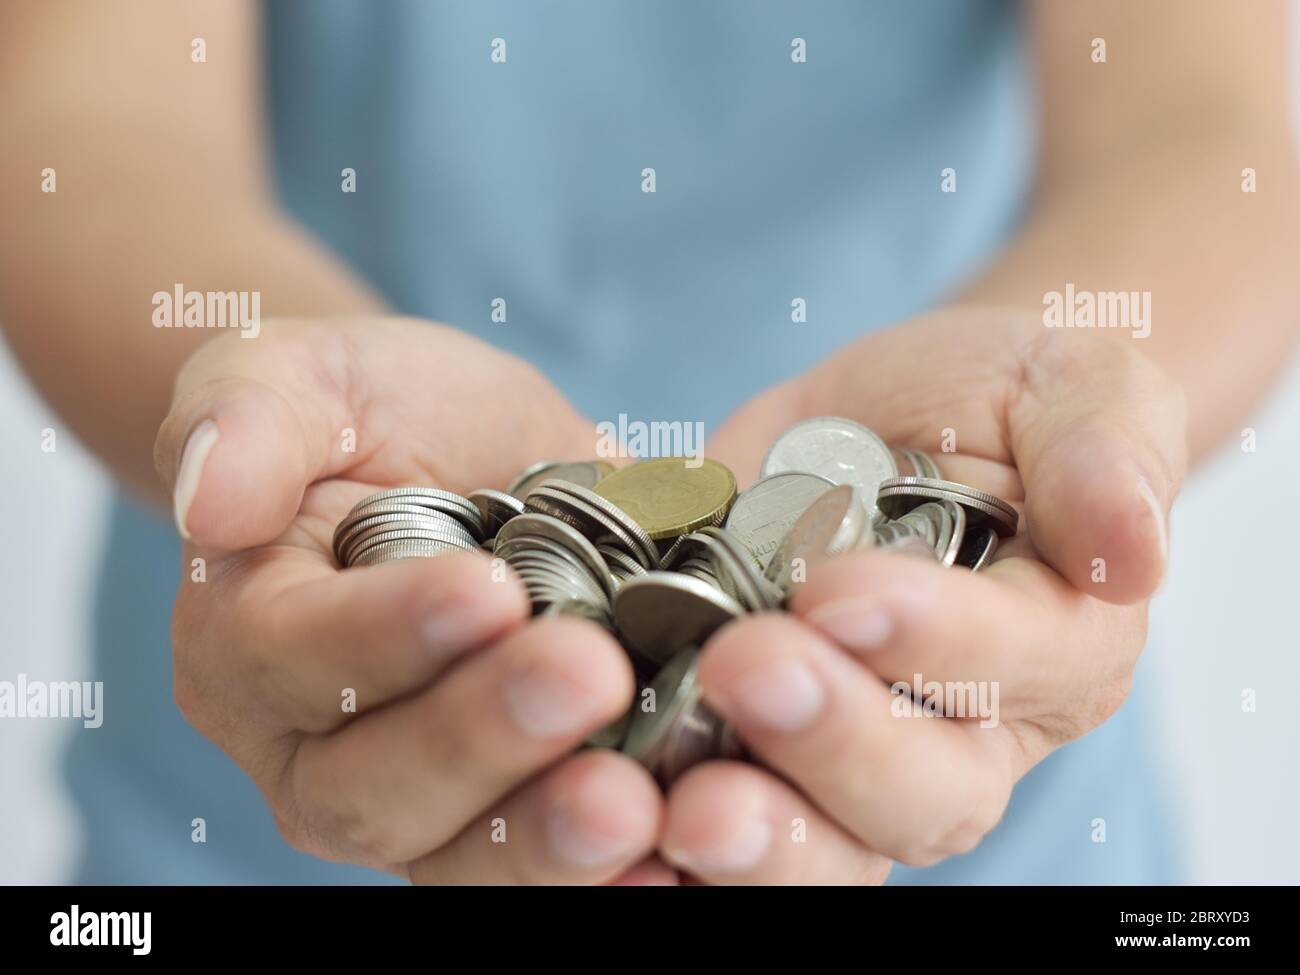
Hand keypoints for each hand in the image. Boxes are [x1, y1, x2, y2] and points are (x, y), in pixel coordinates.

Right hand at [155, 317, 666, 884]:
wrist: (474, 459)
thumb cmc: (379, 414)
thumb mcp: (311, 376)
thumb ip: (250, 418)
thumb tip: (209, 500)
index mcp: (248, 642)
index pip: (298, 659)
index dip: (389, 635)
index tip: (490, 590)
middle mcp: (315, 752)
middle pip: (377, 788)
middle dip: (484, 739)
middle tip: (587, 674)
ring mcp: (418, 803)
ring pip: (462, 858)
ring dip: (548, 838)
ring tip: (634, 798)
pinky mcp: (510, 819)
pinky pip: (542, 871)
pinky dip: (610, 875)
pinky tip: (676, 857)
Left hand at [657, 308, 1186, 883]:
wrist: (884, 423)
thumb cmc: (992, 403)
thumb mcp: (1071, 386)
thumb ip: (1106, 453)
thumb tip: (1134, 553)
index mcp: (1057, 647)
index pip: (1013, 669)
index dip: (930, 641)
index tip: (837, 590)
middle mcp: (964, 734)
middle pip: (918, 793)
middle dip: (831, 741)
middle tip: (744, 668)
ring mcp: (852, 761)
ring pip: (826, 848)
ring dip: (756, 835)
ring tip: (681, 802)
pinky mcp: (755, 755)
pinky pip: (728, 830)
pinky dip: (674, 846)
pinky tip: (621, 807)